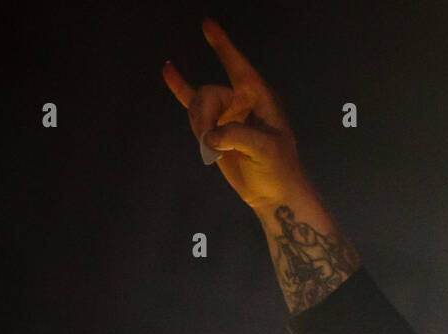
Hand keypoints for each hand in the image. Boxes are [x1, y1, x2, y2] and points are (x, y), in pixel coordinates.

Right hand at [163, 18, 308, 214]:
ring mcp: (226, 114)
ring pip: (198, 107)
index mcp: (259, 99)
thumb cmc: (279, 169)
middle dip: (204, 116)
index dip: (223, 46)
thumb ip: (238, 136)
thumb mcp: (266, 150)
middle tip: (211, 142)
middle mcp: (241, 101)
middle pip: (208, 95)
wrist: (273, 194)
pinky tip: (168, 70)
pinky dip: (180, 89)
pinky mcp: (215, 129)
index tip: (207, 24)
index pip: (239, 67)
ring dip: (200, 127)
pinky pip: (193, 106)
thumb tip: (210, 136)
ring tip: (215, 149)